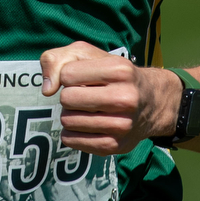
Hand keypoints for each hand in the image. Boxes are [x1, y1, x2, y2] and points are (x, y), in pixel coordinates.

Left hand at [40, 41, 180, 155]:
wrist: (153, 101)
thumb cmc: (115, 75)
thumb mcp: (90, 54)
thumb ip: (59, 59)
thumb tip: (47, 89)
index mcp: (119, 70)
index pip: (67, 74)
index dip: (68, 75)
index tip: (81, 78)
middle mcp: (124, 98)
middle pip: (67, 99)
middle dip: (69, 96)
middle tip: (82, 95)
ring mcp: (122, 125)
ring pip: (68, 121)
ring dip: (70, 114)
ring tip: (86, 109)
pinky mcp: (115, 146)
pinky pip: (72, 141)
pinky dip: (71, 133)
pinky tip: (84, 125)